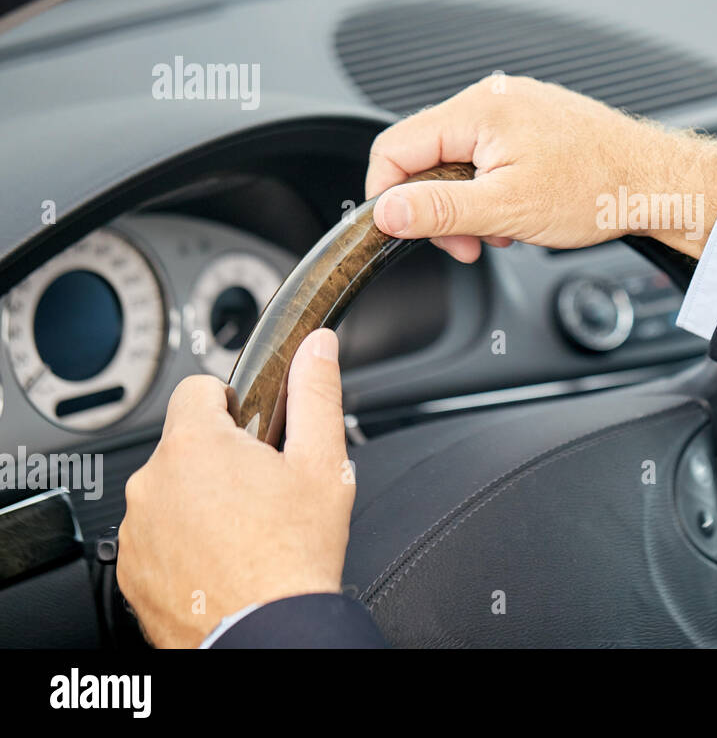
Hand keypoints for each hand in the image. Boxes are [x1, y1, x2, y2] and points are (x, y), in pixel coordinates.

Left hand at [117, 329, 353, 647]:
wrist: (267, 633)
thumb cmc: (295, 555)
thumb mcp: (322, 464)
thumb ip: (315, 393)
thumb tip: (316, 347)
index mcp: (196, 443)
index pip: (196, 388)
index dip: (231, 404)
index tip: (252, 432)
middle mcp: (153, 481)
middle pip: (185, 446)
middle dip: (220, 460)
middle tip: (262, 492)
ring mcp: (138, 529)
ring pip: (170, 493)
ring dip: (199, 503)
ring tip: (244, 533)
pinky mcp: (131, 570)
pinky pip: (157, 539)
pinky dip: (183, 545)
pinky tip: (221, 562)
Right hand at [365, 76, 716, 261]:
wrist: (655, 181)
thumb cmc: (598, 188)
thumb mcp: (507, 210)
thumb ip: (439, 210)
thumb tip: (386, 212)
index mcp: (478, 109)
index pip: (395, 146)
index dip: (388, 195)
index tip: (402, 231)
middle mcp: (493, 97)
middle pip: (427, 154)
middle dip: (440, 207)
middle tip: (470, 244)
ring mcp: (515, 106)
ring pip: (461, 159)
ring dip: (471, 204)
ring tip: (506, 229)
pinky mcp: (534, 121)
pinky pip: (491, 155)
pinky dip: (495, 189)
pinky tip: (522, 211)